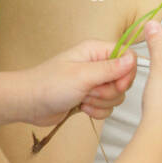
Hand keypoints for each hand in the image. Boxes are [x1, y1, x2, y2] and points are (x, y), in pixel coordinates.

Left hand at [22, 39, 137, 126]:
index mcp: (95, 51)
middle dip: (110, 91)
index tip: (118, 84)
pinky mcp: (90, 97)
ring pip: (116, 95)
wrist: (29, 103)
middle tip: (91, 91)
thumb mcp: (82, 75)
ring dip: (102, 102)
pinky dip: (97, 111)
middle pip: (124, 79)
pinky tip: (82, 107)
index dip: (127, 73)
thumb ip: (110, 69)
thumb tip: (132, 59)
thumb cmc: (49, 85)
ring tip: (83, 98)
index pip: (127, 56)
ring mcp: (93, 82)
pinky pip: (107, 107)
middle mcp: (96, 65)